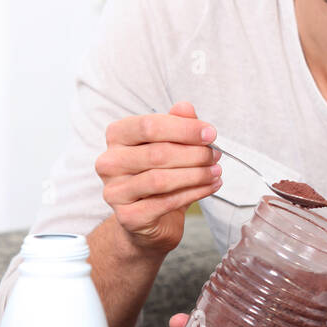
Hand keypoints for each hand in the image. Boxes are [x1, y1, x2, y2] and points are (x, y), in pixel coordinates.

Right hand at [95, 101, 221, 254]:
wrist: (149, 218)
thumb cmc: (159, 174)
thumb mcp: (170, 144)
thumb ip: (176, 124)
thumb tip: (185, 108)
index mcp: (117, 136)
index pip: (149, 126)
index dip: (184, 129)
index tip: (211, 134)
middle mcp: (109, 162)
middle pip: (157, 153)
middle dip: (194, 154)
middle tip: (216, 155)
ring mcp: (114, 192)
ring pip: (160, 179)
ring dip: (196, 174)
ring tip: (216, 171)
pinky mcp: (127, 217)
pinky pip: (166, 203)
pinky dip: (194, 193)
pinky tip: (211, 186)